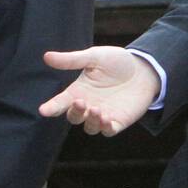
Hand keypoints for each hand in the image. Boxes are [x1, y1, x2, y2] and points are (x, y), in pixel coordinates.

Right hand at [39, 45, 160, 135]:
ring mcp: (102, 115)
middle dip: (75, 112)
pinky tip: (106, 118)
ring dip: (91, 121)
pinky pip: (108, 131)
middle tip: (81, 102)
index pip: (60, 102)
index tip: (43, 110)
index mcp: (78, 91)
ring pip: (90, 127)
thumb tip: (46, 56)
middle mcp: (88, 105)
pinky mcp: (118, 122)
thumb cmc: (116, 61)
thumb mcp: (94, 57)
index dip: (51, 107)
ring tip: (97, 109)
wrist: (144, 68)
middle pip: (74, 117)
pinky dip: (105, 127)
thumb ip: (72, 60)